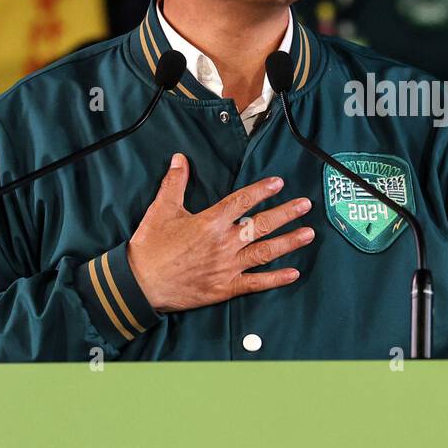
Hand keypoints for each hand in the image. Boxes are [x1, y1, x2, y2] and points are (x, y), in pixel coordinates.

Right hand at [127, 152, 314, 311]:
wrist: (139, 284)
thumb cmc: (150, 246)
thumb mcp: (161, 209)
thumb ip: (174, 183)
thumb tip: (179, 158)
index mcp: (210, 222)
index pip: (242, 201)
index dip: (262, 191)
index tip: (279, 183)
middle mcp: (224, 243)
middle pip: (261, 224)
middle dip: (286, 213)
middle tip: (305, 205)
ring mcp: (227, 267)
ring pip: (264, 251)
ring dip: (288, 242)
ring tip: (309, 234)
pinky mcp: (225, 288)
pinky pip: (255, 283)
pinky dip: (275, 279)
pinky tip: (293, 273)